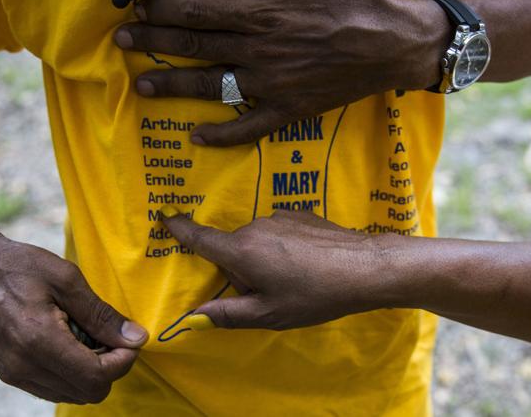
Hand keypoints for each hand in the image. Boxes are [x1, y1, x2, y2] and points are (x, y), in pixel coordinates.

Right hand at [0, 221, 148, 403]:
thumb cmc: (20, 265)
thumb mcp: (67, 279)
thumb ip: (101, 314)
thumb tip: (136, 338)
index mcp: (38, 340)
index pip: (96, 378)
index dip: (122, 361)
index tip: (128, 338)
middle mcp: (23, 366)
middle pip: (88, 393)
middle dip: (109, 367)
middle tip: (108, 334)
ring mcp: (13, 374)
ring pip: (72, 394)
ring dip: (90, 371)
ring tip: (86, 334)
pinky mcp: (9, 374)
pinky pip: (53, 388)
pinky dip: (71, 372)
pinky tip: (69, 342)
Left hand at [115, 0, 446, 146]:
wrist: (394, 43)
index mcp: (260, 13)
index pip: (197, 13)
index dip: (163, 11)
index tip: (139, 9)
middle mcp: (257, 51)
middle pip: (194, 47)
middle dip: (153, 43)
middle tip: (121, 42)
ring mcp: (270, 85)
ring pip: (210, 86)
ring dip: (173, 87)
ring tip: (143, 88)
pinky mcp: (288, 109)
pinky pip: (248, 128)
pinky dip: (222, 134)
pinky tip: (197, 137)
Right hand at [163, 208, 397, 329]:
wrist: (365, 267)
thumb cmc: (314, 295)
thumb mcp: (269, 314)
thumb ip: (228, 315)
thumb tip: (192, 316)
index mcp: (242, 251)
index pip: (201, 238)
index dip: (180, 228)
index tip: (165, 215)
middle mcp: (255, 227)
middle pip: (234, 249)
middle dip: (243, 270)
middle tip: (272, 293)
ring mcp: (279, 217)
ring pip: (258, 242)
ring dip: (265, 260)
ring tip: (296, 281)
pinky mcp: (300, 213)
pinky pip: (279, 232)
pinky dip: (284, 248)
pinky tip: (308, 264)